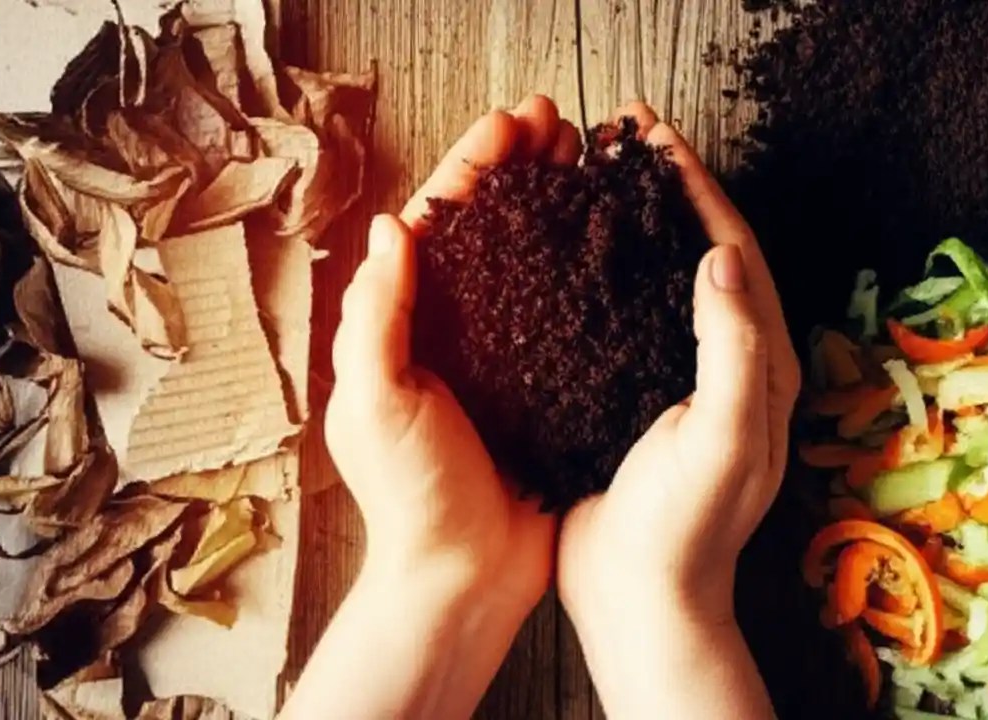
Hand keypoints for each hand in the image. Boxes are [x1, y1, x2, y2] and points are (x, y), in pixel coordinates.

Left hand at [326, 98, 574, 612]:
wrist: (464, 576)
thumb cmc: (410, 497)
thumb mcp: (376, 403)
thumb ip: (378, 318)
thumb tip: (393, 226)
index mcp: (405, 323)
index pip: (436, 222)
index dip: (472, 166)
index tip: (512, 125)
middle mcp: (454, 327)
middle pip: (487, 226)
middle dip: (518, 168)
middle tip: (560, 123)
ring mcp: (504, 351)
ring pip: (529, 257)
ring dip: (554, 202)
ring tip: (589, 158)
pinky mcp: (546, 381)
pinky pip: (565, 309)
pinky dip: (582, 268)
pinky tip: (612, 239)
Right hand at [557, 103, 800, 718]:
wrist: (640, 599)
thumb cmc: (685, 528)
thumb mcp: (720, 437)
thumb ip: (734, 347)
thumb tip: (722, 254)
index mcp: (760, 362)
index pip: (736, 251)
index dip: (699, 187)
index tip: (657, 136)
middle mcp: (729, 362)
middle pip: (706, 251)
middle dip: (671, 188)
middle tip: (627, 134)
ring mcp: (682, 377)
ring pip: (664, 277)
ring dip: (638, 222)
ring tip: (598, 176)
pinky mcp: (638, 395)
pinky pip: (630, 314)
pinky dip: (608, 271)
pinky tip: (572, 255)